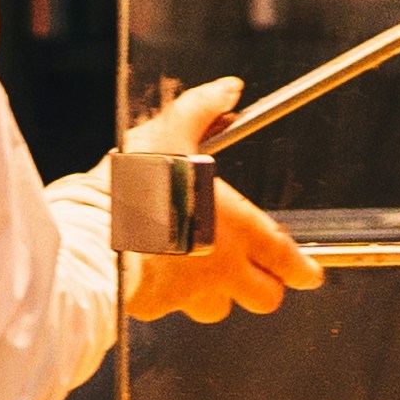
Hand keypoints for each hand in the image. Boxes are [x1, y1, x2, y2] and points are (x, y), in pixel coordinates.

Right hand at [114, 81, 322, 323]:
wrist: (91, 236)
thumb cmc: (135, 190)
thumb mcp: (171, 131)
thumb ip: (202, 109)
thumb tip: (228, 90)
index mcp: (237, 230)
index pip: (288, 261)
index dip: (303, 271)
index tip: (309, 273)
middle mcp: (221, 269)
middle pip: (265, 298)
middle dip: (266, 286)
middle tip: (257, 271)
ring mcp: (189, 295)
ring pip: (220, 309)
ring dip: (219, 295)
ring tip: (204, 271)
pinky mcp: (156, 307)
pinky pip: (174, 308)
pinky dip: (173, 296)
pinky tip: (159, 274)